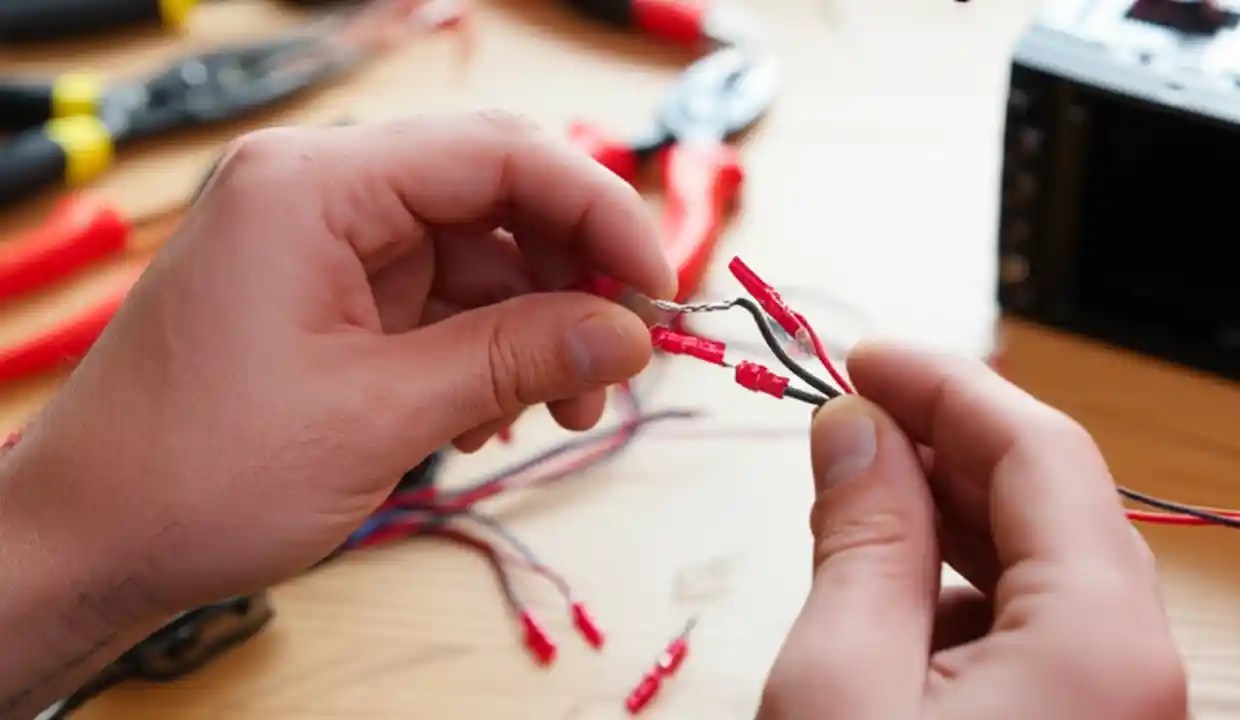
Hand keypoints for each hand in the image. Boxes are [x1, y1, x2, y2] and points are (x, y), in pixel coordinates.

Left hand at [0, 113, 673, 621]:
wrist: (93, 543)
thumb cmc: (195, 473)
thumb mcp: (381, 414)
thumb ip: (516, 358)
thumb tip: (628, 332)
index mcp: (313, 185)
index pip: (498, 155)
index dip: (598, 212)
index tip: (657, 286)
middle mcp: (318, 195)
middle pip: (494, 200)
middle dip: (569, 279)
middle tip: (617, 359)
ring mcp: (323, 246)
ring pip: (477, 257)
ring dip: (533, 328)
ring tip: (555, 408)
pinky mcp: (329, 297)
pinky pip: (441, 301)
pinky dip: (486, 351)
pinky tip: (494, 413)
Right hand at [757, 346, 1186, 719]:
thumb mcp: (839, 680)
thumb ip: (861, 539)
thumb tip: (855, 428)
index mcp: (1098, 642)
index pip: (1041, 452)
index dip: (945, 386)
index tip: (861, 358)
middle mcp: (1135, 670)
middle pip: (1051, 505)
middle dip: (943, 447)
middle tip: (847, 421)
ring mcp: (1115, 708)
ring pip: (1041, 570)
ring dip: (946, 518)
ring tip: (854, 500)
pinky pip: (1033, 633)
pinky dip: (958, 592)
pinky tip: (885, 598)